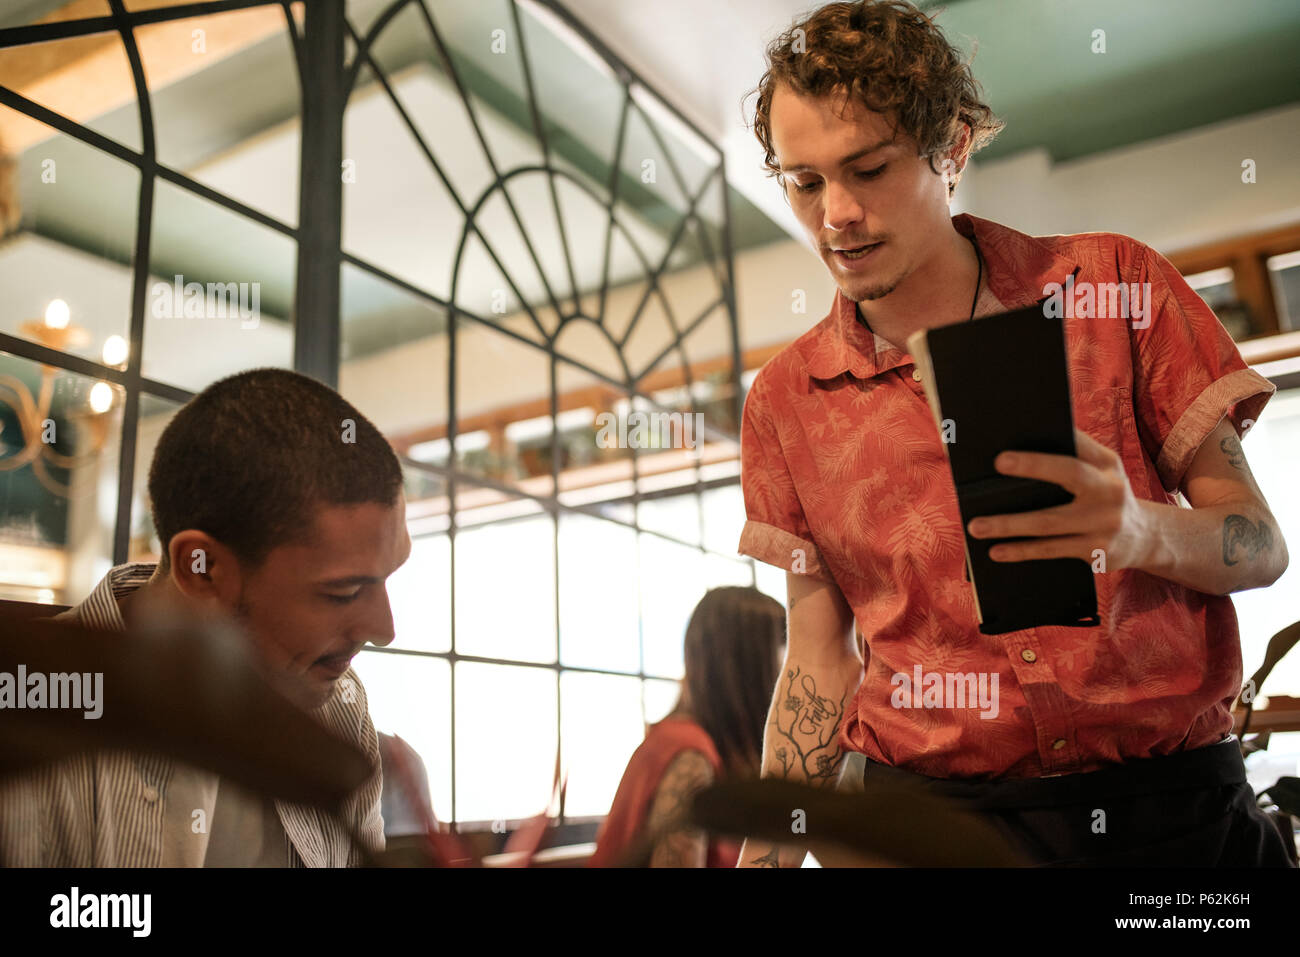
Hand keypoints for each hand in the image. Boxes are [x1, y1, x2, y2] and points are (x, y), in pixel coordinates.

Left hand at [965, 429, 1150, 569]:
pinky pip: (1051, 550)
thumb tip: (1024, 436)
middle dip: (1033, 466)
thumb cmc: (1105, 494)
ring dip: (1009, 525)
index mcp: (1107, 464)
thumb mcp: (1101, 470)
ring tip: (975, 526)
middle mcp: (1111, 490)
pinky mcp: (1098, 552)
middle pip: (1070, 474)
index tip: (1011, 446)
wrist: (1146, 538)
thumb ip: (1074, 453)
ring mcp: (1105, 524)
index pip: (1077, 445)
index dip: (1050, 438)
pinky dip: (1021, 551)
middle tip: (998, 464)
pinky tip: (996, 551)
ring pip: (1049, 522)